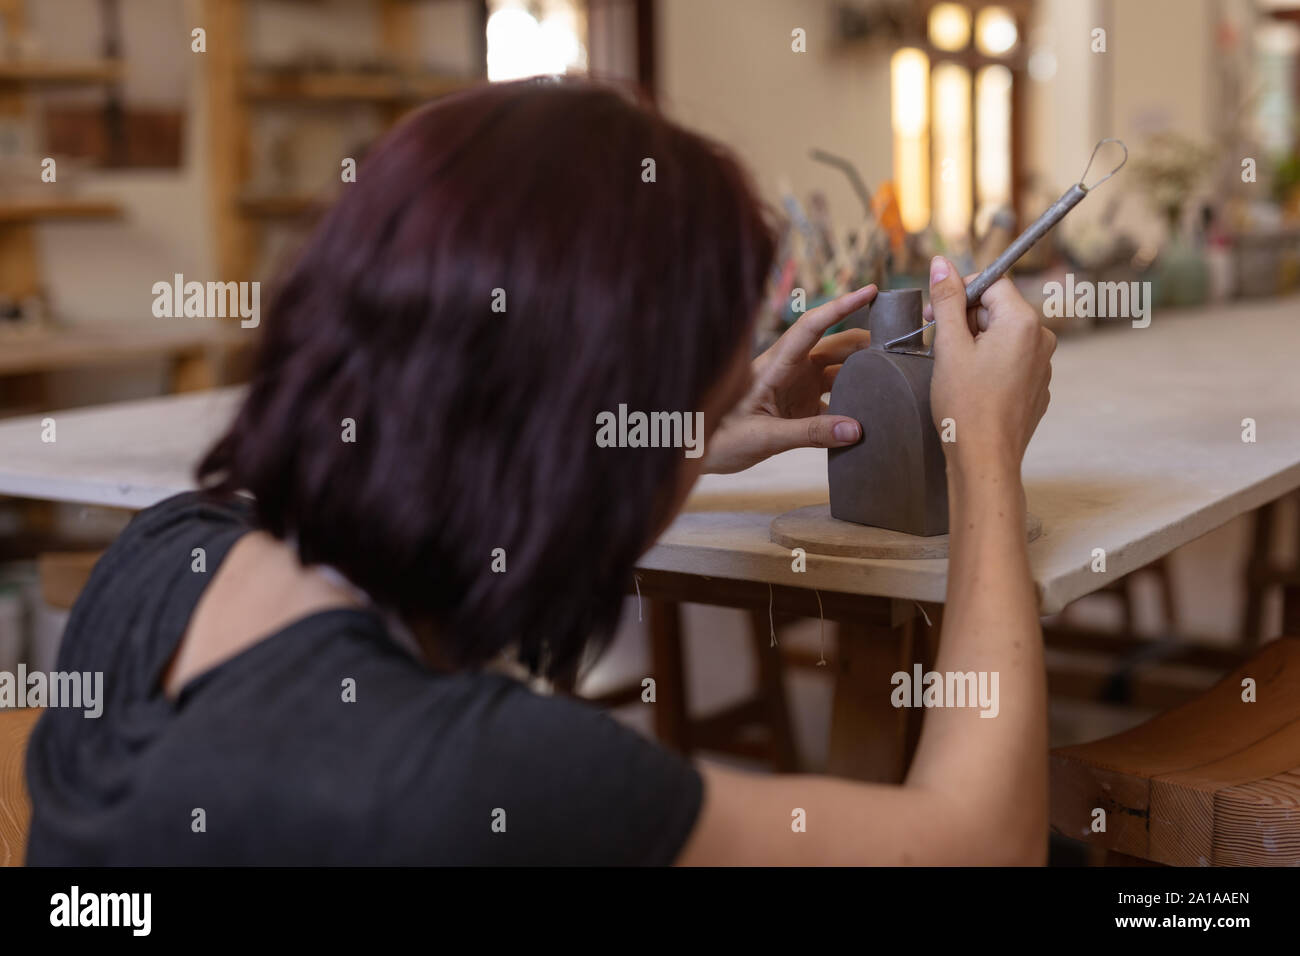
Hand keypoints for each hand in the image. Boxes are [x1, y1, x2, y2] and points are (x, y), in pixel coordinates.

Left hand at [703, 285, 876, 474]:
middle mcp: (787, 370)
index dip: (841, 306)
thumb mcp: (765, 437)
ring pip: (836, 373)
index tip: (870, 291)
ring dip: (861, 375)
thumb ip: (810, 434)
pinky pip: (831, 400)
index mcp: (775, 365)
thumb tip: (857, 429)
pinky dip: (850, 404)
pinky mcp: (796, 407)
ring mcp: (793, 388)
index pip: (813, 326)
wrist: (695, 452)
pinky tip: (869, 414)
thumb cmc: (718, 438)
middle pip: (834, 347)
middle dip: (866, 343)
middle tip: (901, 345)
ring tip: (894, 378)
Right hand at [928, 256, 1053, 475]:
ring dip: (976, 344)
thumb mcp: (949, 347)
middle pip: (998, 309)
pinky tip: (972, 388)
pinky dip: (990, 366)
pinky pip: (1011, 362)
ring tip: (955, 371)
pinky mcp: (1037, 388)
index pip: (992, 283)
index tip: (935, 313)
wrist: (985, 459)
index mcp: (1023, 323)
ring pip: (1003, 337)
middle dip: (966, 320)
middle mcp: (1042, 339)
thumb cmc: (966, 406)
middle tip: (940, 345)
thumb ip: (947, 300)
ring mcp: (1043, 366)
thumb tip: (942, 264)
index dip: (959, 292)